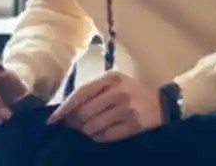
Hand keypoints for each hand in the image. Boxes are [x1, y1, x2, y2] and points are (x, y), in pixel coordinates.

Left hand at [47, 71, 163, 142]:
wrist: (162, 103)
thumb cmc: (130, 92)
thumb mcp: (113, 83)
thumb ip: (92, 92)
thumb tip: (66, 111)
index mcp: (110, 78)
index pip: (80, 93)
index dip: (64, 108)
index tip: (53, 120)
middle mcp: (118, 91)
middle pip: (85, 112)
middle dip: (75, 123)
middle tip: (74, 127)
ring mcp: (127, 108)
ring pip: (94, 126)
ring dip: (87, 131)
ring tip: (88, 130)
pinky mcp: (134, 124)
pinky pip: (107, 136)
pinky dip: (99, 138)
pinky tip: (100, 135)